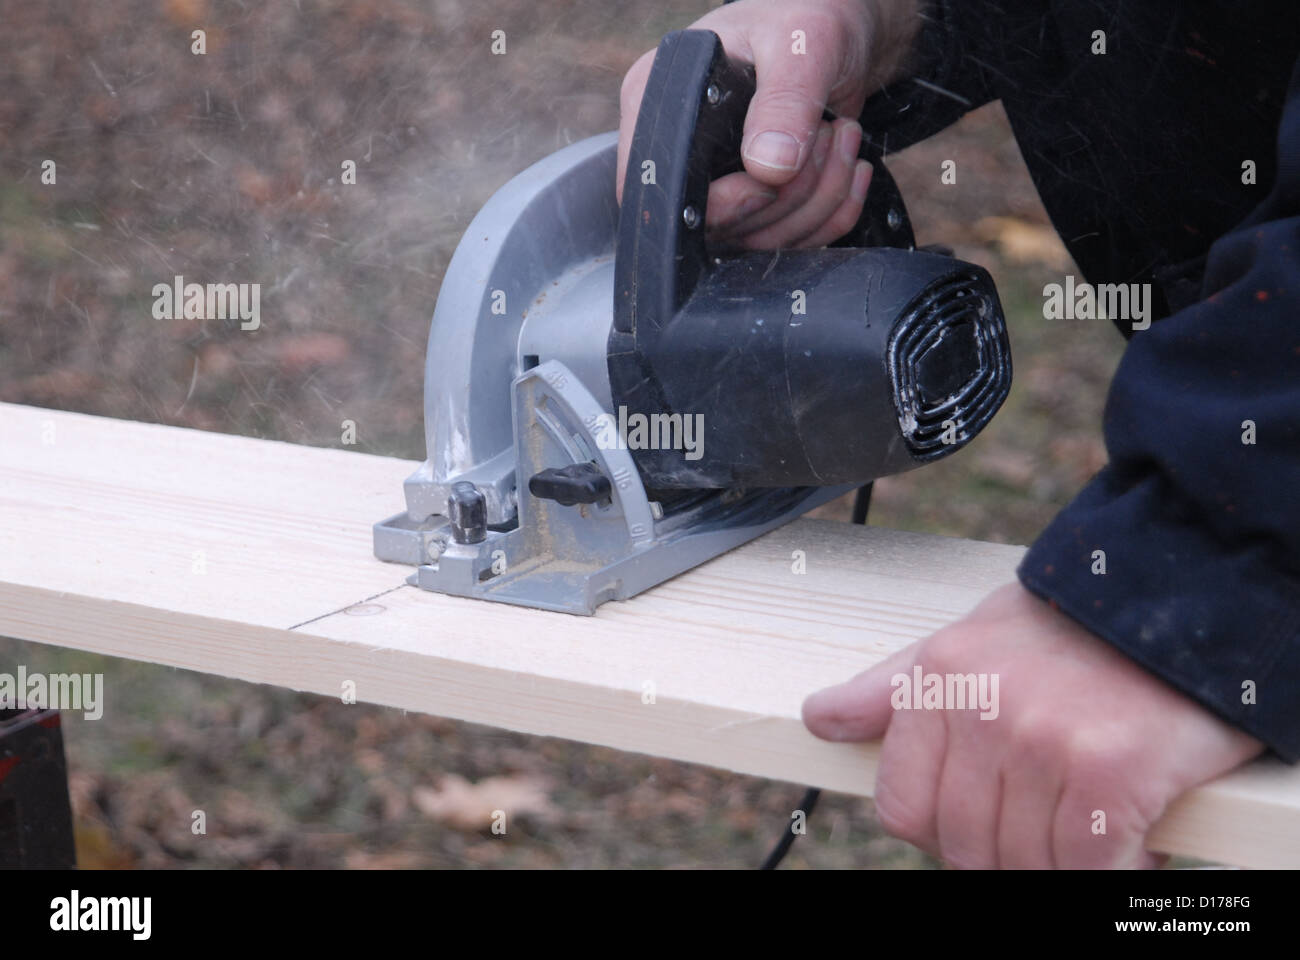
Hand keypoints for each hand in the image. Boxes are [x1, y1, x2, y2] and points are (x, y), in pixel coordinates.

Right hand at [616, 0, 920, 249]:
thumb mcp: (800, 44)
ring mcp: (716, 184)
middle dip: (791, 193)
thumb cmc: (804, 19)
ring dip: (821, 198)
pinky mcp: (753, 206)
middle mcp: (679, 151)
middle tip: (826, 132)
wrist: (837, 35)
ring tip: (841, 135)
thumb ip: (784, 101)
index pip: (657, 189)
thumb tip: (768, 168)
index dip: (717, 205)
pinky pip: (792, 242)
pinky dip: (833, 212)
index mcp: (659, 101)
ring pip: (760, 240)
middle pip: (719, 225)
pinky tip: (849, 164)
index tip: (770, 180)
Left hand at [803, 581, 1264, 867]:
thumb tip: (820, 717)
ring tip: (1093, 820)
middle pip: (964, 846)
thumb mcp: (965, 642)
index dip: (942, 832)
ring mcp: (1044, 742)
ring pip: (1024, 865)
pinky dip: (1113, 866)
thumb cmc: (1069, 630)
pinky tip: (1130, 833)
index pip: (902, 809)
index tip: (986, 823)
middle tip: (1051, 824)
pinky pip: (1087, 868)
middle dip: (1007, 852)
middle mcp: (982, 710)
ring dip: (1062, 862)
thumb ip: (891, 690)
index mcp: (937, 681)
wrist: (1184, 601)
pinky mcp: (1109, 773)